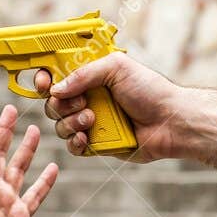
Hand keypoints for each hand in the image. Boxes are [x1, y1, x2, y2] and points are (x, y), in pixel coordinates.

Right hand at [37, 53, 182, 160]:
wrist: (171, 122)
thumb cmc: (150, 90)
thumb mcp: (117, 68)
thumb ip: (83, 74)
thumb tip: (55, 89)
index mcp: (91, 77)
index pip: (57, 76)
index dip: (45, 78)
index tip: (44, 81)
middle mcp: (88, 99)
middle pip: (52, 103)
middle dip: (61, 104)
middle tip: (84, 102)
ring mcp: (91, 122)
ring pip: (60, 125)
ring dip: (70, 122)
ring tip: (92, 119)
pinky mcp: (96, 144)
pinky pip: (72, 147)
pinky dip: (75, 143)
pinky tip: (86, 138)